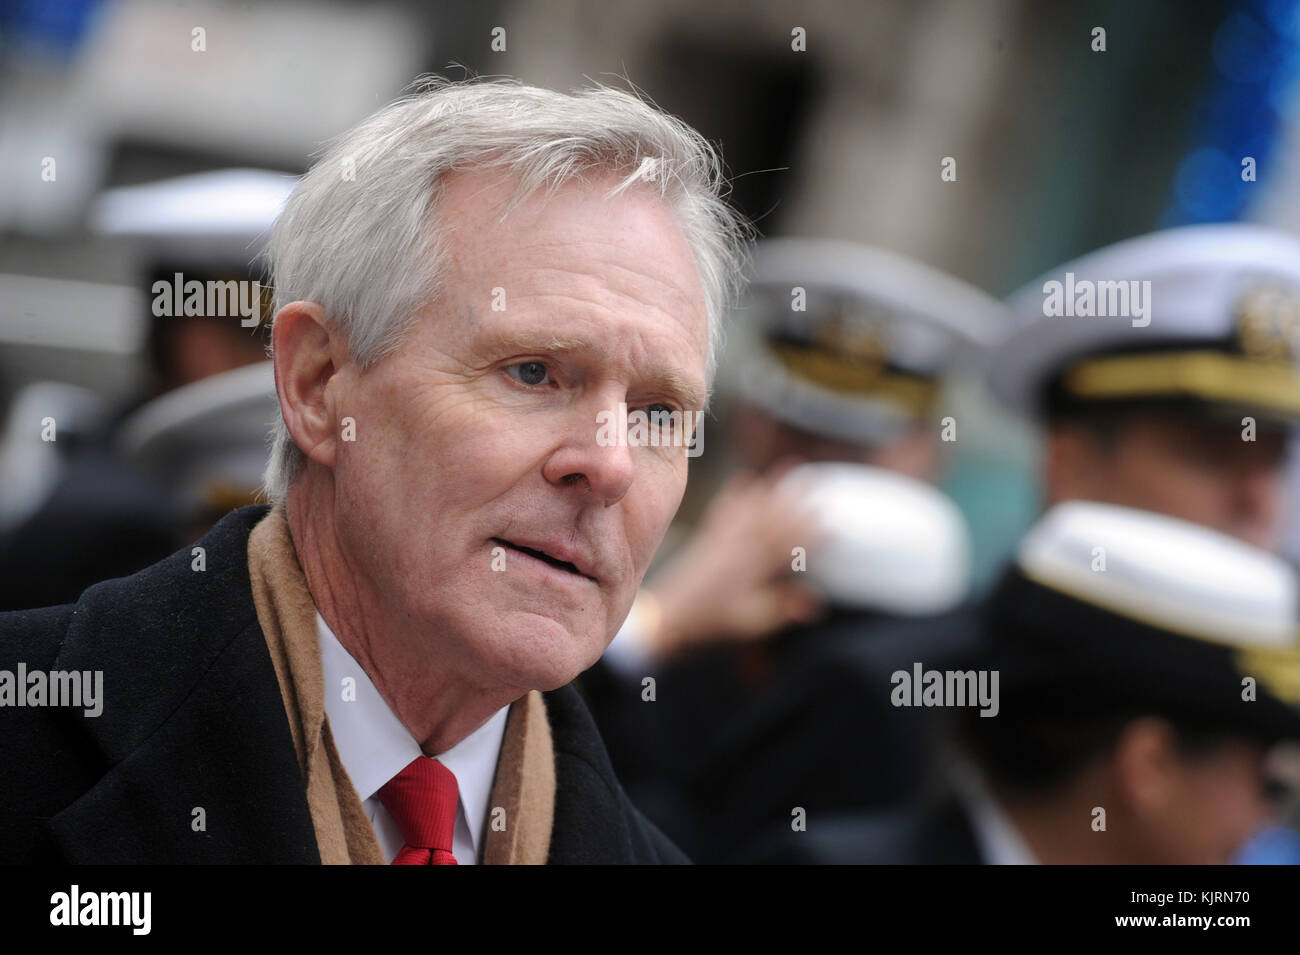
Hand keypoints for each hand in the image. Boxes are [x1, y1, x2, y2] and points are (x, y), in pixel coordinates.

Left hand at [643, 461, 826, 657]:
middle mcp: (742, 545)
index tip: (832, 522)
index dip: (812, 534)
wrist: (670, 613)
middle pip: (776, 516)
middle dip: (799, 498)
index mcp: (755, 567)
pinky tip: (746, 477)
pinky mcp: (711, 537)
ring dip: (775, 483)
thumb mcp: (752, 622)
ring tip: (792, 463)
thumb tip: (817, 604)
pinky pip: (727, 508)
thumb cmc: (713, 621)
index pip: (790, 545)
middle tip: (820, 480)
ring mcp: (725, 537)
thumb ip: (783, 610)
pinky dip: (737, 492)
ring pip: (756, 504)